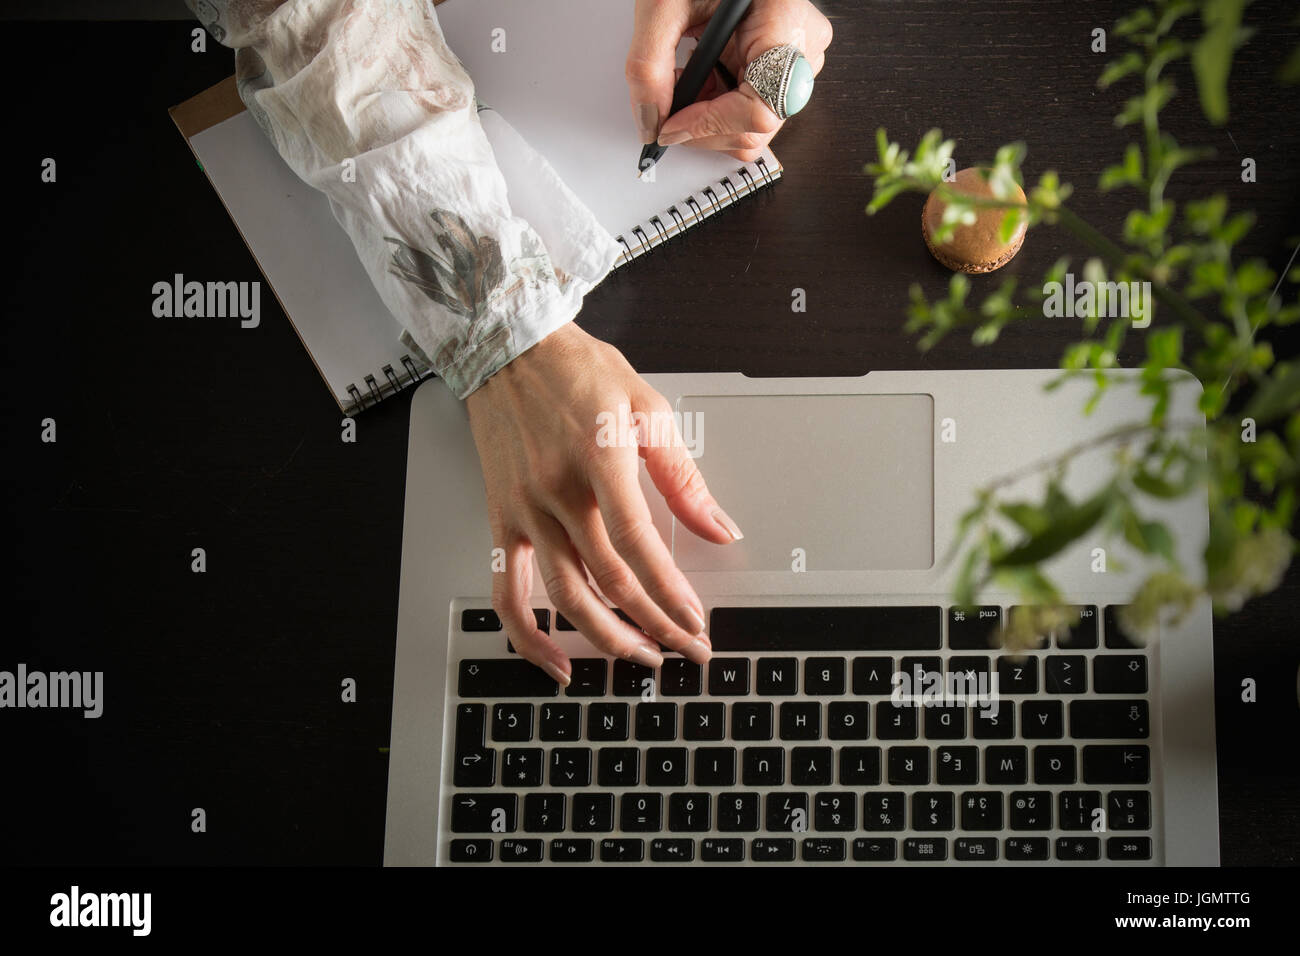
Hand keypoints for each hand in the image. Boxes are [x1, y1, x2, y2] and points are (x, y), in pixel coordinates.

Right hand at [466, 322, 742, 684]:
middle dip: (654, 624)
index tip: (696, 622)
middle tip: (684, 648)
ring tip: (639, 658)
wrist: (508, 348)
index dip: (670, 592)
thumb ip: (682, 475)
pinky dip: (527, 636)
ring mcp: (523, 510)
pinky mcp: (499, 520)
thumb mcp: (646, 407)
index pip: (638, 545)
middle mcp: (556, 491)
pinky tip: (555, 661)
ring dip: (604, 638)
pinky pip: (505, 591)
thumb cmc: (576, 370)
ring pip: (562, 596)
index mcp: (598, 460)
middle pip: (609, 581)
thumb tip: (719, 526)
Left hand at [626, 0, 832, 160]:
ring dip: (709, 118)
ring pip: (754, 125)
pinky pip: (751, 107)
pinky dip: (716, 107)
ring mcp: (797, 59)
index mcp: (785, 22)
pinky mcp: (783, 66)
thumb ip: (649, 66)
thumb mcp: (664, 5)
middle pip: (758, 124)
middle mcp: (802, 46)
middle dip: (705, 126)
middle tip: (668, 109)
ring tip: (683, 84)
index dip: (710, 125)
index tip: (671, 124)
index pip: (759, 108)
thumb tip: (650, 120)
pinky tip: (699, 79)